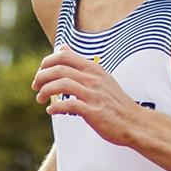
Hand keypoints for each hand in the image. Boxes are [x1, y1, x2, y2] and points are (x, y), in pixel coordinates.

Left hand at [31, 49, 146, 146]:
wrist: (134, 122)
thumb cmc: (115, 102)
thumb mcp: (101, 77)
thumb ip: (80, 64)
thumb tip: (61, 48)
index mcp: (93, 69)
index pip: (63, 56)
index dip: (47, 62)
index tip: (41, 73)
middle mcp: (92, 79)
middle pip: (58, 69)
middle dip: (41, 77)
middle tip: (35, 86)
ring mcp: (93, 94)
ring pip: (60, 84)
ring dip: (45, 91)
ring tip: (40, 98)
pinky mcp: (93, 111)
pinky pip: (68, 105)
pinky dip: (55, 107)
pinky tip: (51, 111)